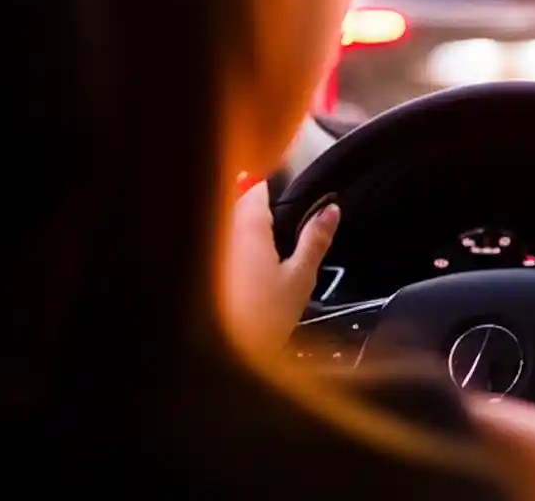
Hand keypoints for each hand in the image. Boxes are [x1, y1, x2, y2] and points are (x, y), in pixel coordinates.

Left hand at [219, 179, 339, 365]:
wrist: (228, 355)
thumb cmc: (266, 317)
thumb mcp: (300, 277)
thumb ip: (315, 239)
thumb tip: (331, 210)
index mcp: (249, 228)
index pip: (254, 190)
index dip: (265, 182)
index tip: (275, 179)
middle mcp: (223, 234)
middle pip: (234, 201)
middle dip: (247, 196)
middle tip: (262, 192)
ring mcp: (210, 252)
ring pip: (222, 221)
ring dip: (236, 217)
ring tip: (255, 223)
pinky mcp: (203, 272)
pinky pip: (216, 243)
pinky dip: (228, 241)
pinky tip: (240, 257)